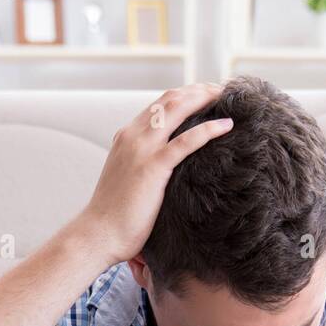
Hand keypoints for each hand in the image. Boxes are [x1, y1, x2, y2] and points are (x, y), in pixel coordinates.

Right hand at [77, 83, 233, 267]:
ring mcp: (142, 149)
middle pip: (170, 99)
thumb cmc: (114, 218)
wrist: (98, 235)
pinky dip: (209, 129)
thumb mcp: (126, 181)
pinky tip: (227, 125)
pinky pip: (187, 141)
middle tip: (222, 91)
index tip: (205, 96)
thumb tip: (161, 173)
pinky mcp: (153, 167)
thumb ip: (141, 167)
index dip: (184, 96)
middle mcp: (133, 135)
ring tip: (227, 98)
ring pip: (178, 109)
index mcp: (126, 137)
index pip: (159, 105)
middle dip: (198, 90)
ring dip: (205, 98)